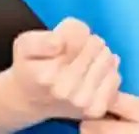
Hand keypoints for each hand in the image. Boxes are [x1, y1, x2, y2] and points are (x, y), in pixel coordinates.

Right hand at [2, 17, 121, 121]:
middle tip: (77, 46)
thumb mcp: (24, 44)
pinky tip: (94, 69)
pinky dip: (108, 68)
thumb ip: (40, 40)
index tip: (66, 34)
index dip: (75, 29)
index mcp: (46, 74)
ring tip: (85, 57)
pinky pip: (115, 76)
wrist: (31, 99)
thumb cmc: (29, 67)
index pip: (77, 38)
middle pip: (95, 47)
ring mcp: (82, 102)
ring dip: (99, 53)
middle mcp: (65, 91)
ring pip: (107, 59)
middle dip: (88, 40)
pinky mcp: (96, 109)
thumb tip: (60, 42)